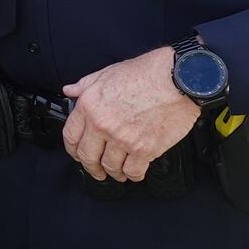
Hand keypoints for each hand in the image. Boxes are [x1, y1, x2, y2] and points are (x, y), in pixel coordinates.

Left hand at [60, 47, 199, 181]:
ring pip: (110, 166)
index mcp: (90, 106)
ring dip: (112, 172)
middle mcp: (103, 125)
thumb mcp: (107, 73)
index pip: (70, 136)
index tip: (77, 153)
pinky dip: (133, 175)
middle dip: (90, 167)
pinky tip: (134, 173)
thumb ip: (85, 85)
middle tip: (95, 170)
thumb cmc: (146, 72)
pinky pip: (134, 171)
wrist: (178, 79)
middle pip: (88, 156)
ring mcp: (123, 139)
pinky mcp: (145, 149)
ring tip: (116, 172)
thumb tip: (70, 90)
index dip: (72, 149)